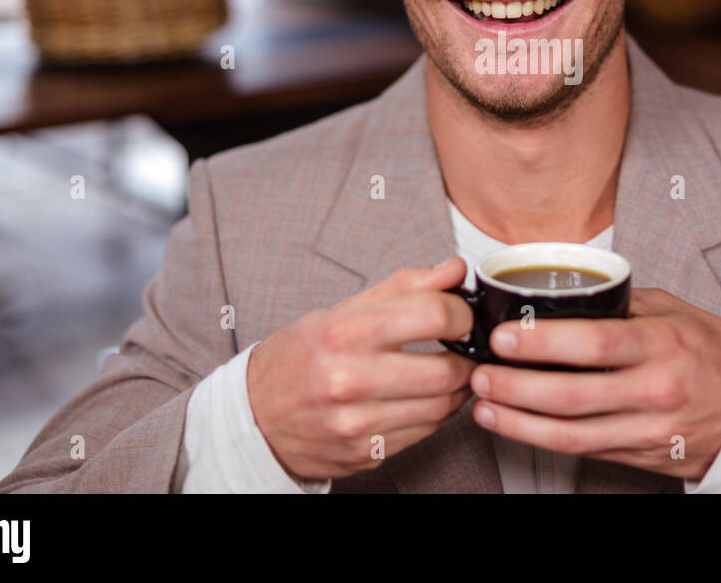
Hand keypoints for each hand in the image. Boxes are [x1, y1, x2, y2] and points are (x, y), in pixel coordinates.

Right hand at [247, 256, 474, 480]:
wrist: (254, 417)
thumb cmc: (301, 356)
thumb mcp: (341, 310)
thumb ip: (404, 286)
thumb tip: (454, 269)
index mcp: (344, 331)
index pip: (432, 314)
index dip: (460, 312)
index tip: (460, 315)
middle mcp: (349, 379)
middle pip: (446, 368)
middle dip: (467, 356)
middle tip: (464, 347)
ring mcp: (357, 422)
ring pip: (442, 406)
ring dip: (457, 387)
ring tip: (449, 370)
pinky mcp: (366, 452)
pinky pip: (425, 432)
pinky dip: (437, 412)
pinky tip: (427, 397)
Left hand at [467, 287, 720, 479]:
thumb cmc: (711, 352)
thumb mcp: (673, 312)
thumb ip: (620, 305)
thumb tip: (561, 294)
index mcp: (663, 345)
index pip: (596, 344)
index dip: (544, 343)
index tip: (504, 337)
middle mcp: (654, 391)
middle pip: (573, 395)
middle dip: (516, 386)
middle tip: (480, 372)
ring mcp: (647, 430)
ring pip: (571, 434)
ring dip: (518, 421)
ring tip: (483, 403)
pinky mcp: (639, 456)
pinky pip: (583, 450)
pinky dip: (541, 439)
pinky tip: (513, 424)